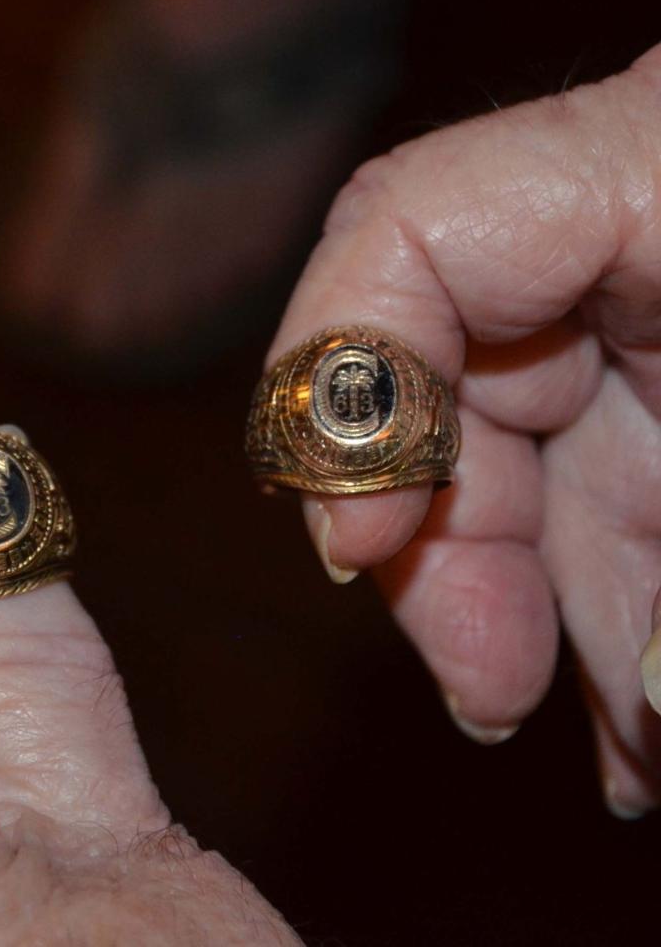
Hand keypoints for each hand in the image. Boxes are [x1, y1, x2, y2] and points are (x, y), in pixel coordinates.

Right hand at [267, 42, 660, 815]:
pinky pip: (602, 500)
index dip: (344, 382)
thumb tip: (648, 702)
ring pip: (520, 464)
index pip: (412, 227)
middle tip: (492, 692)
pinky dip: (605, 613)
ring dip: (540, 614)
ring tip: (612, 746)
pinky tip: (641, 710)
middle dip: (448, 547)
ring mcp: (659, 318)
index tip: (362, 553)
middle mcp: (640, 229)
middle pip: (446, 372)